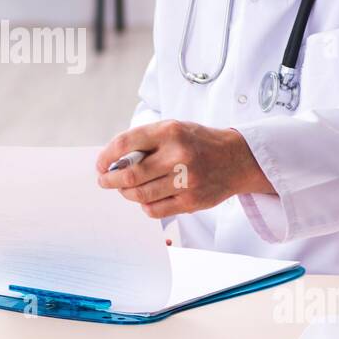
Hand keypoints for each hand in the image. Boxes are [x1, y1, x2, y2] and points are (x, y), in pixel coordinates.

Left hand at [95, 120, 273, 217]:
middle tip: (104, 181)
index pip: (126, 143)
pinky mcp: (191, 201)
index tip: (101, 164)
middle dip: (110, 180)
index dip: (106, 156)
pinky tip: (146, 198)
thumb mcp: (174, 129)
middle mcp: (178, 156)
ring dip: (126, 193)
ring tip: (125, 189)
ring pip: (140, 195)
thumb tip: (113, 160)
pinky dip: (145, 206)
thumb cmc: (198, 142)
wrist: (237, 159)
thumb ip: (146, 141)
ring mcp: (186, 181)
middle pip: (130, 175)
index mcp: (170, 132)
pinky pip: (155, 210)